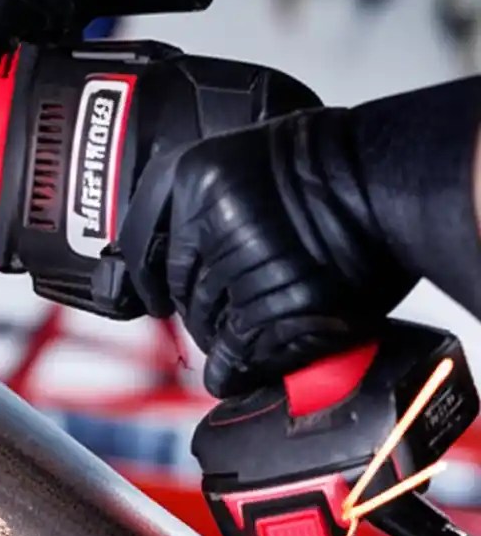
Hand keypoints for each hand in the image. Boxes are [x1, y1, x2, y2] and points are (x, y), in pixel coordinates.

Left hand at [117, 109, 417, 397]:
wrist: (393, 179)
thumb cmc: (339, 166)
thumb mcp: (247, 160)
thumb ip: (210, 202)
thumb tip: (189, 253)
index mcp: (194, 175)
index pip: (141, 240)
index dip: (146, 273)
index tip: (153, 293)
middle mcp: (207, 217)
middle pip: (180, 284)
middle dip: (196, 307)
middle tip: (222, 313)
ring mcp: (238, 263)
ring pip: (203, 319)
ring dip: (218, 336)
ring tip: (246, 335)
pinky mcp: (270, 305)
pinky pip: (233, 349)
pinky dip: (232, 367)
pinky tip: (233, 374)